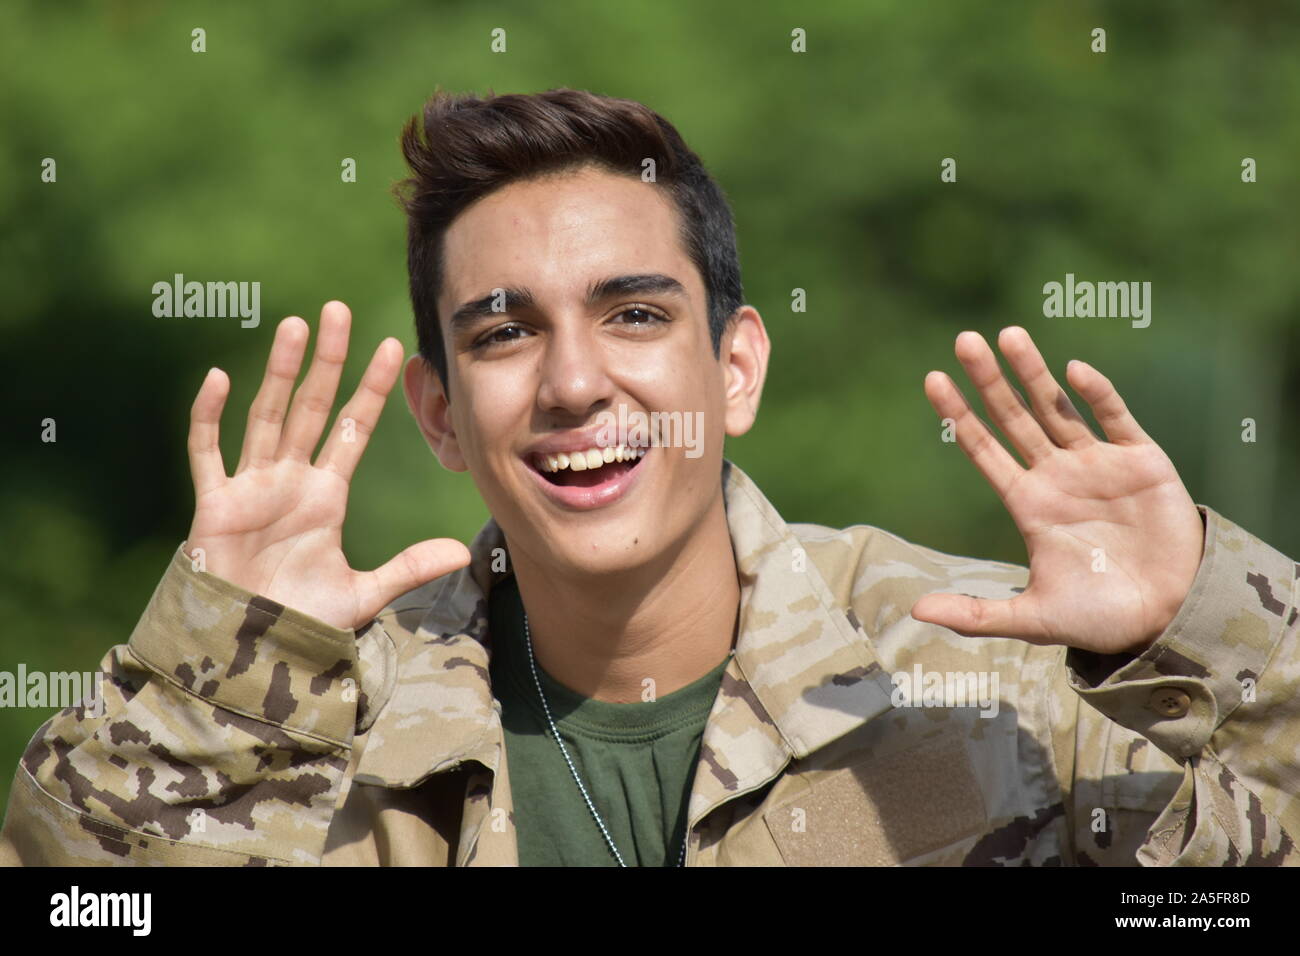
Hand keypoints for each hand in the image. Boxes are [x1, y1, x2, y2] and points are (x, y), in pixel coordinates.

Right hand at [184, 301, 470, 630]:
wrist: (251, 651)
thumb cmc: (301, 619)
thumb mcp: (364, 593)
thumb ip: (408, 568)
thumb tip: (462, 553)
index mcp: (326, 495)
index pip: (354, 428)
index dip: (371, 389)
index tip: (393, 349)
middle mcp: (291, 481)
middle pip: (313, 407)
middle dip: (327, 361)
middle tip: (339, 311)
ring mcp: (252, 488)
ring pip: (268, 416)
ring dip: (280, 373)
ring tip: (296, 326)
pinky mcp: (216, 505)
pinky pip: (209, 453)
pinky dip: (210, 417)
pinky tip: (220, 378)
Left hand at [910, 326, 1203, 654]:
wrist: (1169, 618)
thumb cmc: (1099, 618)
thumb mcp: (1032, 618)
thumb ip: (975, 615)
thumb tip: (914, 612)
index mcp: (1028, 504)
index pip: (984, 449)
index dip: (959, 416)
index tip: (932, 378)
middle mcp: (1057, 475)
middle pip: (1014, 417)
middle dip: (989, 381)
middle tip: (964, 339)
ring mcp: (1097, 464)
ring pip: (1057, 408)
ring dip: (1034, 373)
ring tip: (1009, 334)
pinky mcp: (1141, 461)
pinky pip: (1114, 419)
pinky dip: (1096, 394)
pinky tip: (1073, 370)